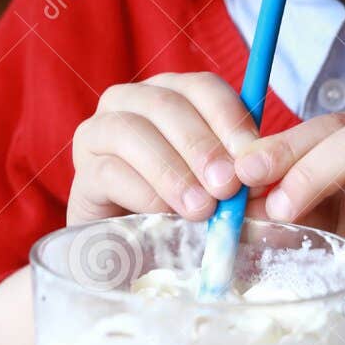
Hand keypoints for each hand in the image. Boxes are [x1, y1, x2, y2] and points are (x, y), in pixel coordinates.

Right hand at [68, 72, 258, 224]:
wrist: (139, 256)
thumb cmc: (188, 215)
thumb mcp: (222, 189)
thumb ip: (239, 175)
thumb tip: (263, 175)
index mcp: (172, 94)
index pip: (202, 87)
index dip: (229, 118)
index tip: (252, 158)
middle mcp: (130, 102)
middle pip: (166, 104)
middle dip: (202, 146)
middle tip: (227, 186)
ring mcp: (98, 134)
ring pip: (131, 131)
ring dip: (172, 170)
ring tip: (201, 208)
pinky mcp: (81, 175)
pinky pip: (108, 171)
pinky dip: (143, 193)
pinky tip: (165, 215)